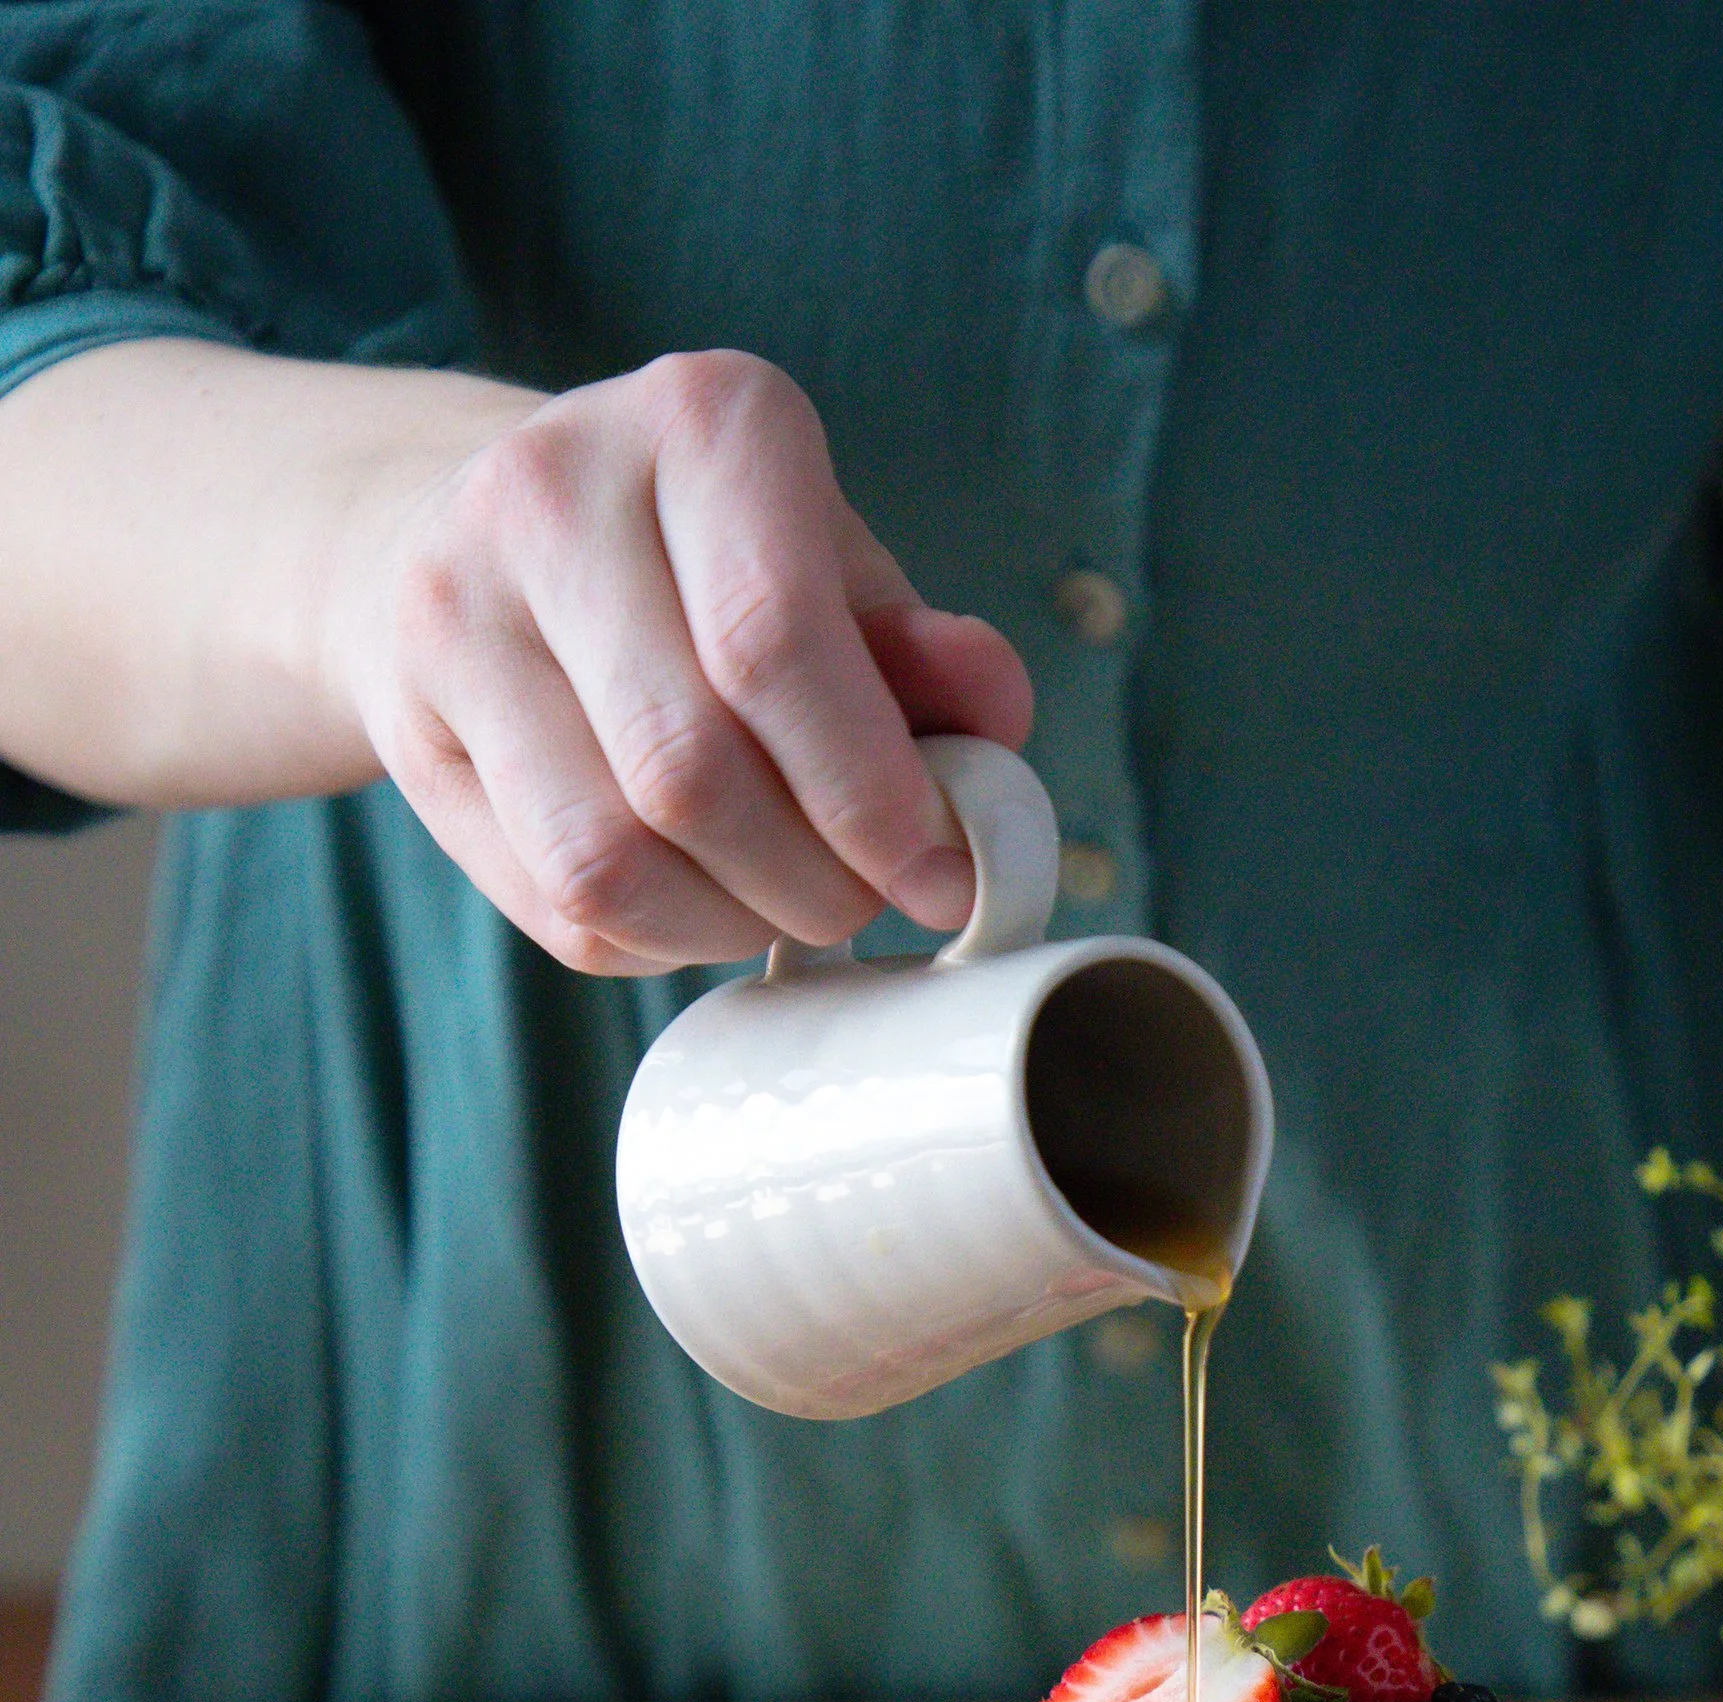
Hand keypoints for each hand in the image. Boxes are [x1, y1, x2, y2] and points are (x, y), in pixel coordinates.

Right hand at [324, 349, 1033, 974]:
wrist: (473, 531)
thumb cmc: (706, 564)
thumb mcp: (829, 566)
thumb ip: (917, 651)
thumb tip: (995, 721)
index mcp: (700, 423)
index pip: (776, 643)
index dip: (872, 796)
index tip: (943, 878)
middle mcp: (552, 492)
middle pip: (692, 768)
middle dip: (810, 879)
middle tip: (864, 903)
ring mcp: (456, 610)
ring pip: (611, 856)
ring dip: (728, 926)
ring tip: (784, 908)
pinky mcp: (409, 728)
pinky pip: (556, 901)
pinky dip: (656, 939)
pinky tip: (698, 906)